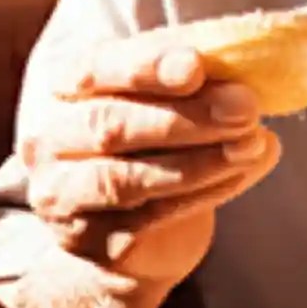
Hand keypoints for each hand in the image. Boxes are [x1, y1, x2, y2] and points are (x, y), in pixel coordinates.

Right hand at [18, 29, 280, 286]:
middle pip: (111, 125)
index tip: (196, 66)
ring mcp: (65, 195)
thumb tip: (252, 70)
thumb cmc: (159, 145)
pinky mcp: (91, 241)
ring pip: (128, 178)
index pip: (96, 69)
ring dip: (201, 159)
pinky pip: (148, 217)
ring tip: (253, 143)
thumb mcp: (173, 102)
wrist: (140, 235)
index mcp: (68, 91)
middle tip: (245, 107)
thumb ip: (197, 83)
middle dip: (186, 116)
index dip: (145, 67)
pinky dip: (203, 192)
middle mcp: (53, 141)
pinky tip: (242, 171)